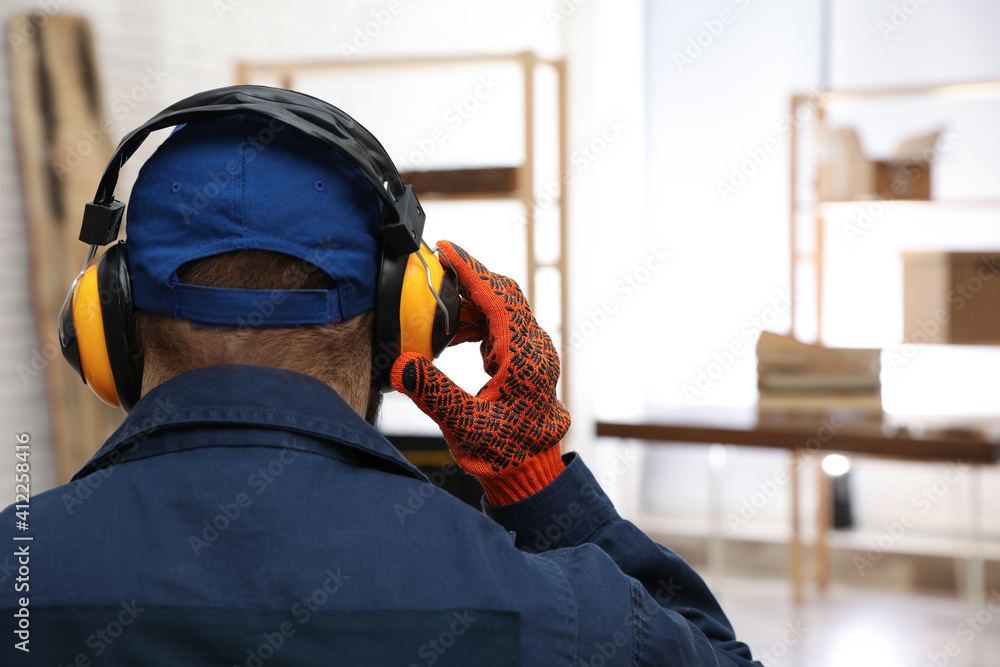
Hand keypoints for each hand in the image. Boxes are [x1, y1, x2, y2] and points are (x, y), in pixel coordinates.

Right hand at [390, 241, 569, 504]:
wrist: (529, 473)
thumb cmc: (505, 454)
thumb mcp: (465, 426)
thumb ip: (433, 394)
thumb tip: (401, 364)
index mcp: (526, 358)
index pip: (500, 299)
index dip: (472, 271)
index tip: (447, 249)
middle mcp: (533, 348)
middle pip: (503, 297)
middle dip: (468, 279)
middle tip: (433, 268)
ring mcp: (530, 352)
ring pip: (500, 311)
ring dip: (467, 305)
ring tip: (433, 311)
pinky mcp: (523, 360)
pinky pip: (498, 327)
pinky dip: (473, 323)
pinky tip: (449, 335)